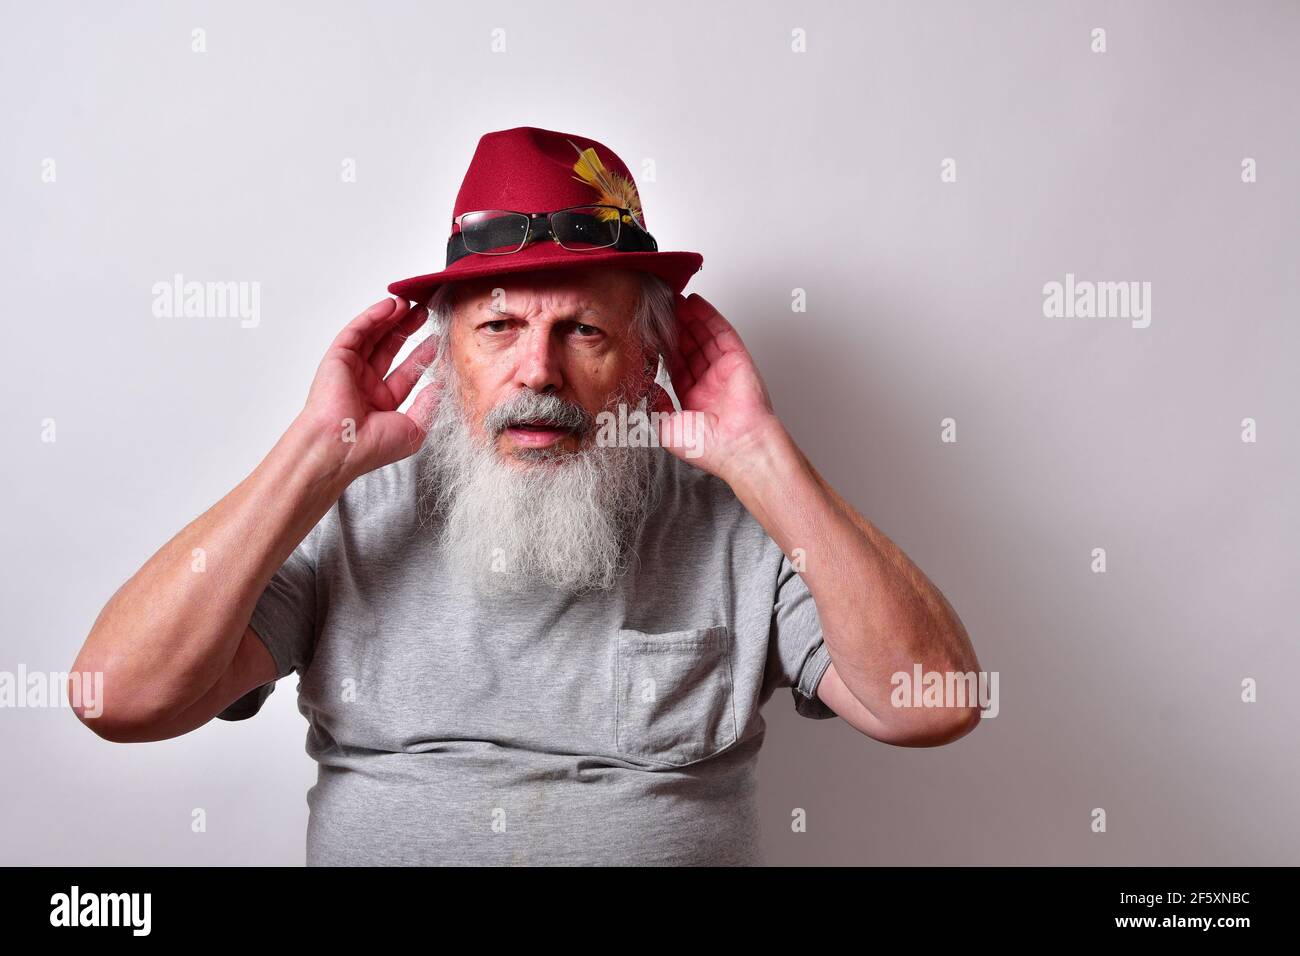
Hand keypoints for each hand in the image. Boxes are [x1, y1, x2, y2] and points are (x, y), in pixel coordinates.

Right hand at [294, 297, 442, 485]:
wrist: (340, 447)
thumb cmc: (370, 447)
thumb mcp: (414, 430)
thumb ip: (429, 406)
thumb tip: (440, 386)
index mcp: (381, 404)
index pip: (405, 373)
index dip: (422, 355)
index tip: (438, 340)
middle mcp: (364, 386)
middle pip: (389, 349)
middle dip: (408, 330)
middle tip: (426, 313)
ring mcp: (350, 371)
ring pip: (373, 336)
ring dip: (391, 318)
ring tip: (411, 303)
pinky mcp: (337, 359)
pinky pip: (357, 332)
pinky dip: (372, 317)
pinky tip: (390, 306)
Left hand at [653, 293, 785, 481]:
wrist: (739, 447)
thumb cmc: (710, 447)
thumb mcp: (667, 429)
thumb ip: (655, 407)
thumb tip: (646, 390)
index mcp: (694, 400)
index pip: (676, 367)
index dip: (664, 348)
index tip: (651, 333)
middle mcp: (710, 384)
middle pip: (689, 348)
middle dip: (675, 328)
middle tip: (661, 309)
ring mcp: (724, 370)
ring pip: (704, 337)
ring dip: (689, 318)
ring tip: (674, 300)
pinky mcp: (737, 359)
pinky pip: (721, 332)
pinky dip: (708, 316)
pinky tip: (696, 303)